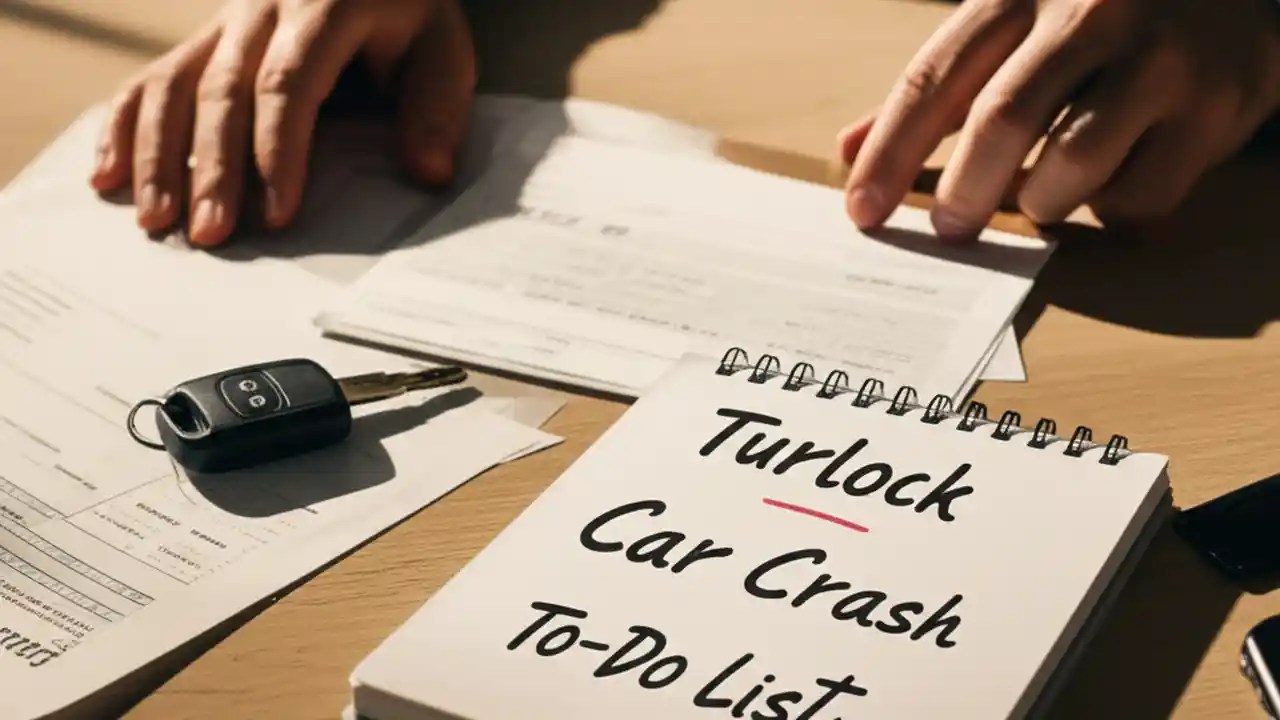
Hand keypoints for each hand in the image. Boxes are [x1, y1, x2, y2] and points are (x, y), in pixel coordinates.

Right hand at [89, 0, 475, 245]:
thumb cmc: (406, 13)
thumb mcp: (441, 48)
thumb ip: (437, 108)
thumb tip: (428, 172)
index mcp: (323, 8)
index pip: (289, 84)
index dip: (278, 151)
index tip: (277, 213)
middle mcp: (263, 9)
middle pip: (223, 90)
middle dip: (213, 168)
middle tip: (211, 234)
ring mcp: (224, 23)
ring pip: (174, 83)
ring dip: (158, 155)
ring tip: (156, 219)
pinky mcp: (204, 40)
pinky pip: (152, 77)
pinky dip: (124, 126)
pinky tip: (108, 174)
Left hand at [839, 0, 1279, 238]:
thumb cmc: (1104, 13)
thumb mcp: (1016, 23)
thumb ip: (939, 87)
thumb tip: (849, 149)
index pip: (935, 78)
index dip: (890, 152)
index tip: (860, 211)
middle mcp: (1093, 10)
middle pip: (1002, 119)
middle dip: (964, 192)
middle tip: (949, 229)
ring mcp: (1162, 55)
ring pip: (1072, 166)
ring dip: (1042, 202)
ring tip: (1043, 195)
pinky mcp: (1222, 104)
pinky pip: (1141, 196)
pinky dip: (1109, 210)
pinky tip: (1110, 183)